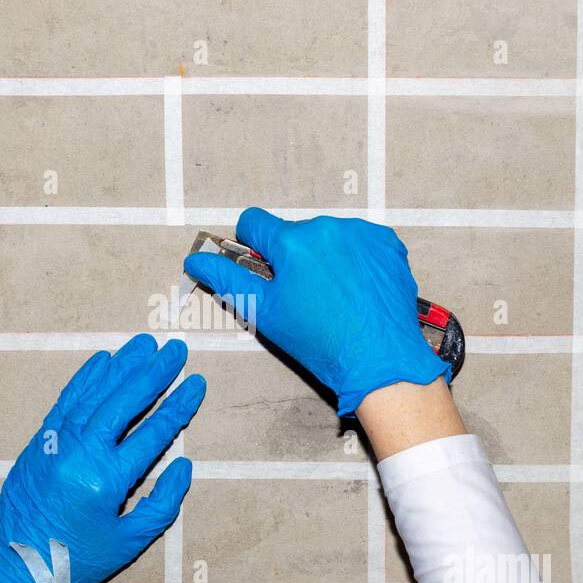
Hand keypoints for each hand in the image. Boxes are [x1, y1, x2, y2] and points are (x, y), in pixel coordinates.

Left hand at [0, 334, 204, 582]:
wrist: (13, 568)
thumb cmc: (76, 561)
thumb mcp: (130, 542)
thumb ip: (163, 503)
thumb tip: (183, 464)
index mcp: (107, 480)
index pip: (153, 432)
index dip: (178, 405)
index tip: (195, 382)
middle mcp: (82, 453)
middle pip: (126, 401)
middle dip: (154, 372)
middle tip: (176, 348)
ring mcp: (58, 443)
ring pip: (96, 393)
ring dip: (123, 365)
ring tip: (146, 344)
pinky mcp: (40, 441)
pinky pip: (68, 400)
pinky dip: (87, 377)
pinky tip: (104, 359)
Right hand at [184, 208, 449, 415]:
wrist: (381, 360)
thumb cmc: (319, 341)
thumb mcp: (264, 312)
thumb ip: (227, 280)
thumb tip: (195, 259)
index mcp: (293, 241)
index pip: (253, 222)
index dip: (250, 245)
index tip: (262, 268)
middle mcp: (328, 227)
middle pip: (294, 233)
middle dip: (292, 257)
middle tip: (304, 296)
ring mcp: (362, 233)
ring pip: (327, 237)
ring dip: (324, 257)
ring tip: (334, 296)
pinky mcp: (387, 244)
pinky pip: (360, 242)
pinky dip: (355, 260)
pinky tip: (357, 290)